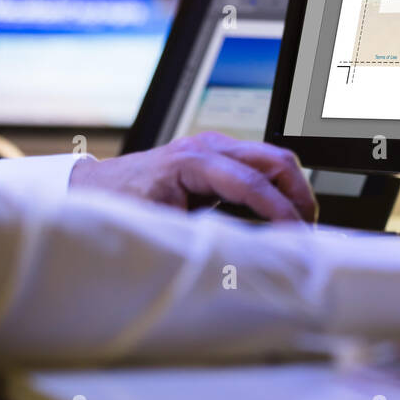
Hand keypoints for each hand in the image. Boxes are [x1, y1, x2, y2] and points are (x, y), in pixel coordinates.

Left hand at [69, 132, 316, 222]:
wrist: (91, 190)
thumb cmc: (118, 207)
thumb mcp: (159, 229)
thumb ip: (203, 236)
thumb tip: (245, 253)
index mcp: (192, 161)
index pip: (254, 183)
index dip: (281, 212)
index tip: (298, 237)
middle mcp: (208, 146)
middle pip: (277, 159)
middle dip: (299, 195)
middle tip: (309, 231)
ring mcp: (215, 146)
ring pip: (274, 160)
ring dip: (291, 191)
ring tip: (297, 226)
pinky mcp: (219, 155)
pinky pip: (261, 166)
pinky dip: (277, 188)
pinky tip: (277, 216)